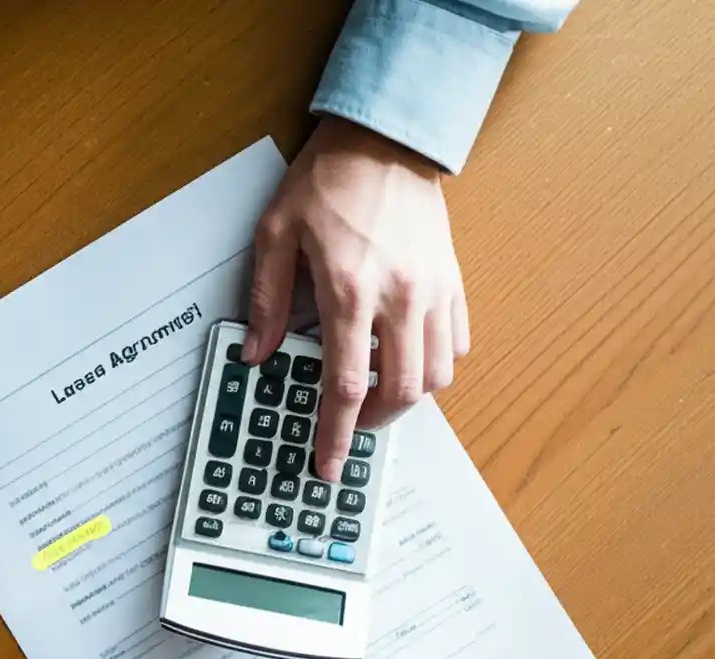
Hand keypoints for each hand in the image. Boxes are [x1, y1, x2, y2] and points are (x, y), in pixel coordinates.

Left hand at [246, 117, 469, 481]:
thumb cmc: (328, 181)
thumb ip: (267, 300)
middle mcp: (401, 297)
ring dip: (407, 396)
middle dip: (373, 422)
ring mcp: (435, 290)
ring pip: (437, 375)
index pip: (345, 385)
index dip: (335, 433)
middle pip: (402, 392)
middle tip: (348, 424)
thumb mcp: (276, 234)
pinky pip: (457, 343)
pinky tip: (406, 355)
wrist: (385, 138)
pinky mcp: (455, 280)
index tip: (327, 463)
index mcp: (350, 291)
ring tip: (376, 391)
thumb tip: (257, 352)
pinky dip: (434, 363)